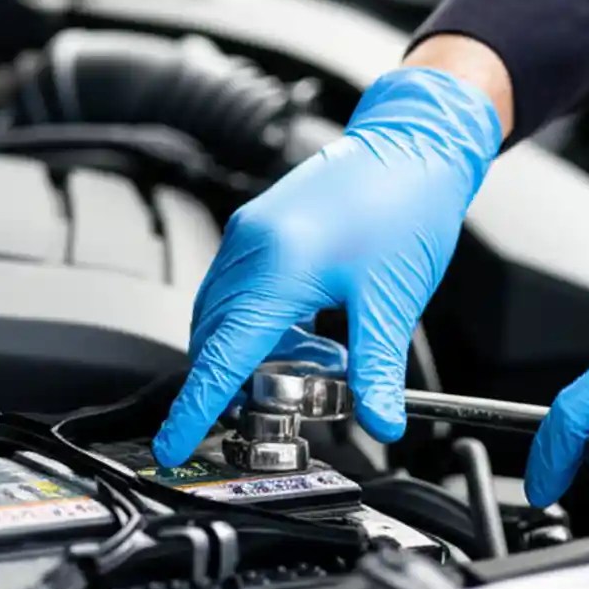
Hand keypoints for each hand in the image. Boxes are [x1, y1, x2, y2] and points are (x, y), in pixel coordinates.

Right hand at [151, 67, 502, 466]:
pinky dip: (259, 327)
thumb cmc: (406, 204)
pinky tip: (305, 338)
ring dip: (249, 355)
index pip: (221, 357)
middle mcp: (250, 248)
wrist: (416, 143)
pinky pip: (237, 294)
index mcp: (277, 267)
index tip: (172, 445)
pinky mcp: (259, 232)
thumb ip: (377, 371)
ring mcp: (249, 236)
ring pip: (223, 319)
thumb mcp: (393, 301)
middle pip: (214, 340)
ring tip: (309, 372)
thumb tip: (380, 419)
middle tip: (279, 411)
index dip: (194, 408)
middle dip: (233, 385)